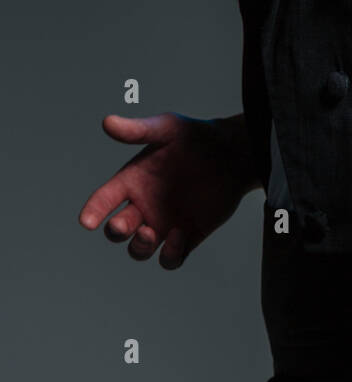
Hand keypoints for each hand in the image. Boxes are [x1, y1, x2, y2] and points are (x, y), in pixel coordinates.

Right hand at [78, 113, 257, 269]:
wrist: (233, 153)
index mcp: (132, 181)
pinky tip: (179, 235)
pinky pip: (170, 259)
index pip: (104, 201)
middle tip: (123, 225)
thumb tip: (107, 122)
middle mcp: (143, 206)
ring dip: (139, 247)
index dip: (93, 211)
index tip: (87, 221)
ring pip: (140, 250)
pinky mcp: (187, 237)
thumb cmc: (197, 137)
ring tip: (149, 232)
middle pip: (118, 230)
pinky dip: (169, 255)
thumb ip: (138, 130)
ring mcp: (164, 224)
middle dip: (116, 231)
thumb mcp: (168, 129)